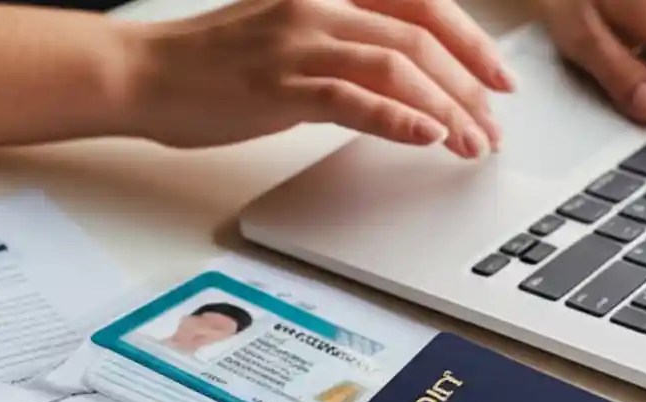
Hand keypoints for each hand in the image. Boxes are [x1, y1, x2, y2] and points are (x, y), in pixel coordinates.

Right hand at [123, 0, 515, 155]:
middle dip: (470, 87)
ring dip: (447, 110)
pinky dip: (398, 119)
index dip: (472, 42)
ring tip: (473, 144)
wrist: (144, 73)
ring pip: (397, 69)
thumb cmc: (220, 62)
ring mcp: (299, 42)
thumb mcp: (296, 36)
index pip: (423, 5)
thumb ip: (353, 47)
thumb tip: (415, 84)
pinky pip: (352, 99)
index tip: (501, 80)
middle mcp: (321, 4)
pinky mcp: (279, 84)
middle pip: (421, 39)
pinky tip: (428, 137)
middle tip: (495, 126)